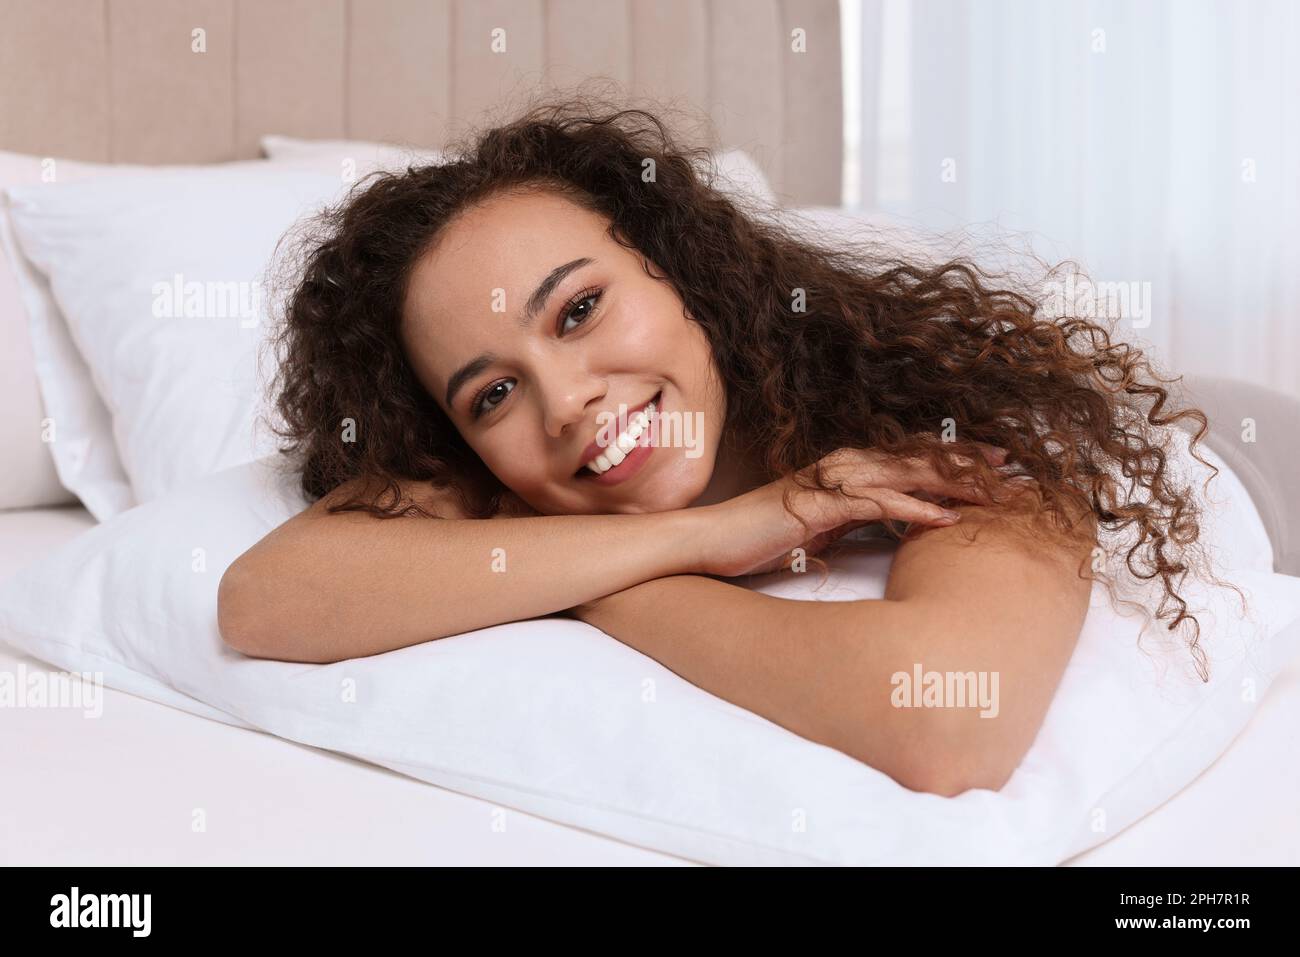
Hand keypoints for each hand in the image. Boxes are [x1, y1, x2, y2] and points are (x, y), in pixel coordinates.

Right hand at [690, 443, 1009, 577]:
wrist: (709, 543)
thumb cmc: (756, 538)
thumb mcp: (814, 530)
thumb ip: (845, 524)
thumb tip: (869, 537)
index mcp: (846, 471)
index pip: (910, 459)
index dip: (956, 459)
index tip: (998, 465)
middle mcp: (843, 467)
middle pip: (918, 459)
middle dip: (970, 463)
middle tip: (1018, 469)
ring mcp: (831, 483)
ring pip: (906, 476)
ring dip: (954, 483)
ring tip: (997, 492)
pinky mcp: (818, 505)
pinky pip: (876, 505)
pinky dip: (915, 511)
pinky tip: (947, 519)